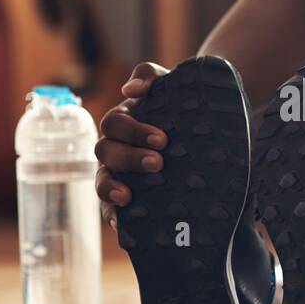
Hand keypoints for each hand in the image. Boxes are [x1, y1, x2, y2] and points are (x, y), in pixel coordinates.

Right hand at [94, 62, 168, 229]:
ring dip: (111, 189)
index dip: (133, 132)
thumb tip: (130, 89)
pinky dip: (113, 218)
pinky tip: (122, 227)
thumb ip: (149, 76)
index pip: (115, 125)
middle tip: (158, 162)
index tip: (162, 140)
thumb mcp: (170, 84)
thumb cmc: (180, 105)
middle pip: (106, 152)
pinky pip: (110, 210)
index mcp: (123, 122)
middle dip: (129, 158)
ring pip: (101, 182)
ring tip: (128, 197)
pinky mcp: (126, 199)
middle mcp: (116, 148)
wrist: (203, 127)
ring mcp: (118, 174)